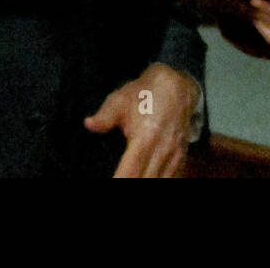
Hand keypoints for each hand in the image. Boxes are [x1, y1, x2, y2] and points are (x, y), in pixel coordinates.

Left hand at [84, 63, 199, 177]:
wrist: (178, 86)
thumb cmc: (145, 94)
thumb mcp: (121, 99)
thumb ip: (105, 116)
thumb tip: (89, 124)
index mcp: (145, 140)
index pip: (129, 173)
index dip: (119, 180)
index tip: (112, 181)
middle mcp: (161, 152)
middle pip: (145, 180)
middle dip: (131, 183)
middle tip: (117, 179)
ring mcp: (174, 157)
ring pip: (160, 181)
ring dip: (146, 182)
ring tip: (132, 178)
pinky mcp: (180, 159)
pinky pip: (172, 177)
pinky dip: (160, 180)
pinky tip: (149, 177)